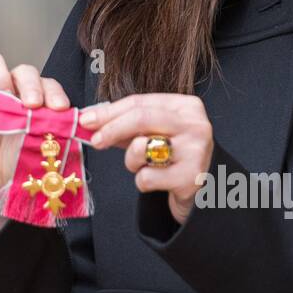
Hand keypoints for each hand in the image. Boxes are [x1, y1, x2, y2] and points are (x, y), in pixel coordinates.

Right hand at [0, 54, 71, 233]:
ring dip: (1, 76)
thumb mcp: (46, 150)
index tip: (60, 110)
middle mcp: (14, 92)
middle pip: (23, 71)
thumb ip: (60, 133)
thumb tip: (86, 125)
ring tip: (5, 97)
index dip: (54, 92)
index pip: (47, 83)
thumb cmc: (25, 166)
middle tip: (34, 106)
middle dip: (31, 84)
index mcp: (38, 100)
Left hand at [79, 93, 213, 225]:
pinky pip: (147, 177)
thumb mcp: (155, 134)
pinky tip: (158, 182)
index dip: (109, 111)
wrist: (205, 190)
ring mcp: (195, 151)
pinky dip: (143, 182)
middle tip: (94, 140)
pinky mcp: (190, 178)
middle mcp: (196, 125)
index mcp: (187, 107)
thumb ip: (127, 125)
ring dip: (131, 161)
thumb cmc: (175, 158)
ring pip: (141, 148)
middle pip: (140, 118)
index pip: (140, 102)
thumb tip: (90, 120)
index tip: (86, 120)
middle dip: (111, 129)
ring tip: (143, 166)